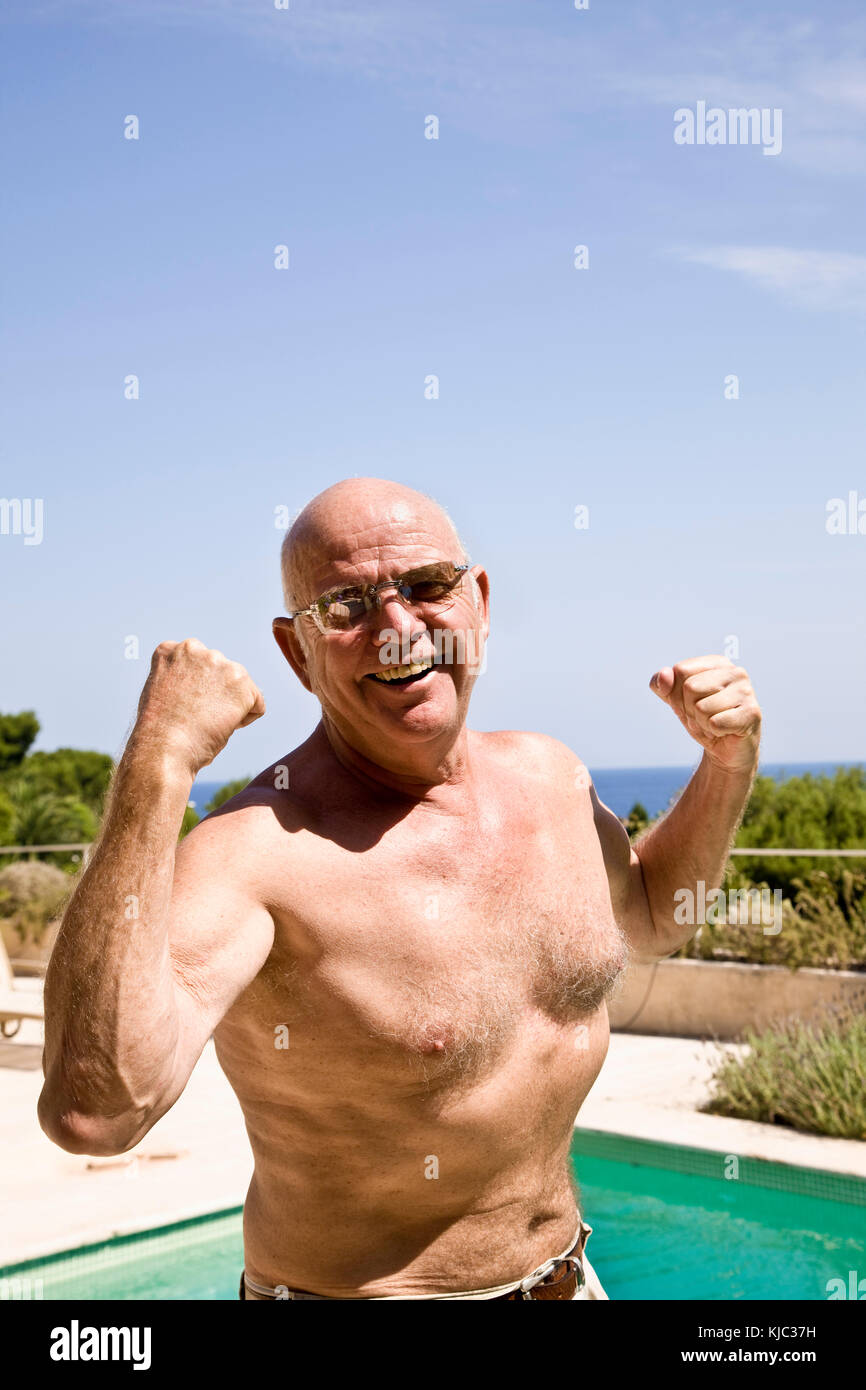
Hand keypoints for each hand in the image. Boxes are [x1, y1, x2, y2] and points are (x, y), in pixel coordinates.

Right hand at [135, 639, 264, 774]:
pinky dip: (245, 719)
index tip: (182, 706)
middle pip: (220, 674)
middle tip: (195, 718)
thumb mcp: (161, 692)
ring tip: (206, 723)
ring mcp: (220, 663)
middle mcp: (195, 649)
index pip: (196, 665)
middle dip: (215, 695)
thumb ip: (182, 679)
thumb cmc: (159, 732)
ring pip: (239, 688)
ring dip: (230, 707)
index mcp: (171, 650)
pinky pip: (256, 704)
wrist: (162, 748)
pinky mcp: (241, 682)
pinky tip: (222, 727)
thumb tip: (208, 688)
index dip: (193, 691)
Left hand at [649, 655, 760, 773]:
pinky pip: (714, 723)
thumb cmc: (702, 719)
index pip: (680, 670)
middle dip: (689, 709)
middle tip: (704, 717)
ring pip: (701, 707)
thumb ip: (662, 685)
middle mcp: (735, 672)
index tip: (691, 703)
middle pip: (690, 687)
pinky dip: (713, 732)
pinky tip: (725, 731)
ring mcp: (746, 692)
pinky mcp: (752, 713)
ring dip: (701, 722)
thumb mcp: (675, 701)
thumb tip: (664, 675)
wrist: (725, 750)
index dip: (677, 693)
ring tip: (715, 724)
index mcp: (717, 663)